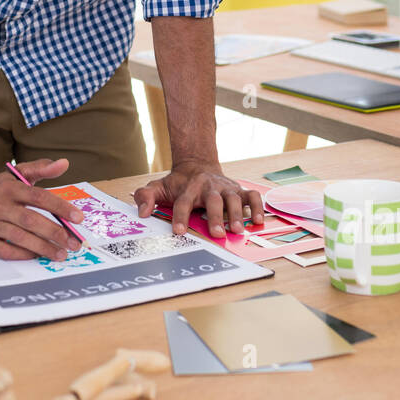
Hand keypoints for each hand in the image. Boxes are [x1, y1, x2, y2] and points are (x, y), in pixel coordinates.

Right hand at [0, 158, 84, 260]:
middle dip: (55, 232)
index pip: (38, 197)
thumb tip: (64, 163)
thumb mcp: (13, 175)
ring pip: (19, 237)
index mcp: (8, 188)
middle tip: (73, 243)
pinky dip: (22, 254)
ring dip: (43, 247)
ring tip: (60, 254)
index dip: (60, 207)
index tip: (78, 218)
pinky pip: (4, 250)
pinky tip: (36, 255)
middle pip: (30, 220)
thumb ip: (40, 168)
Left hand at [133, 161, 264, 236]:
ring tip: (238, 230)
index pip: (183, 202)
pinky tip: (258, 221)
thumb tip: (141, 213)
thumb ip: (146, 197)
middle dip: (215, 217)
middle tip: (217, 234)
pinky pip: (252, 196)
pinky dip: (258, 207)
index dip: (181, 216)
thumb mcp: (159, 187)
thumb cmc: (179, 183)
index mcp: (189, 187)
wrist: (198, 165)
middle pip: (213, 200)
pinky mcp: (239, 190)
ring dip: (237, 214)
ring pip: (234, 198)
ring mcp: (226, 188)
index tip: (179, 232)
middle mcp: (209, 186)